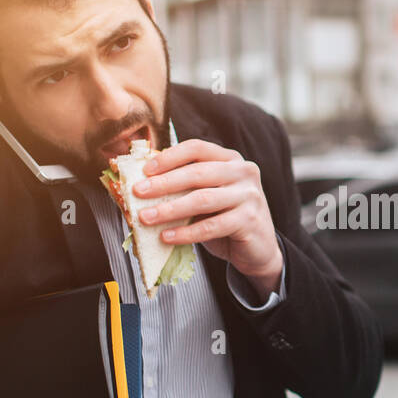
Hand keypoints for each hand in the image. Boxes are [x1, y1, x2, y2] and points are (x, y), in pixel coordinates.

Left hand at [130, 139, 282, 294]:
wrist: (258, 249)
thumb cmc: (226, 219)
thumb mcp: (207, 196)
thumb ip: (185, 186)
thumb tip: (143, 184)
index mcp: (230, 159)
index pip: (197, 148)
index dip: (169, 157)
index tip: (145, 170)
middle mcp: (243, 172)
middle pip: (197, 172)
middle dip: (164, 183)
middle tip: (138, 192)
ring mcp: (249, 195)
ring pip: (202, 199)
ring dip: (169, 209)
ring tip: (145, 217)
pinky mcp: (249, 220)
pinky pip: (211, 226)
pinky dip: (186, 233)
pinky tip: (166, 237)